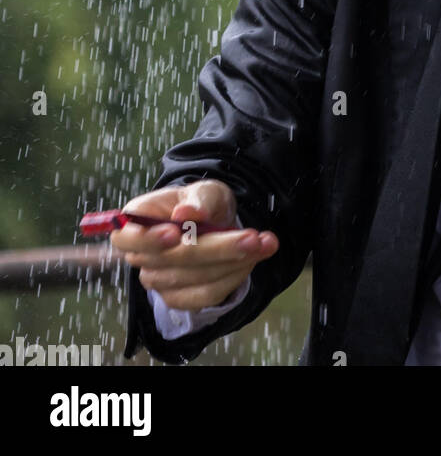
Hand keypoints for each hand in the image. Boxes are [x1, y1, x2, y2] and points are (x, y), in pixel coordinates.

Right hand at [109, 179, 278, 310]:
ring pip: (196, 278)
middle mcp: (141, 255)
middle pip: (175, 259)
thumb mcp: (205, 190)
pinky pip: (207, 294)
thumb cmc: (201, 203)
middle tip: (254, 237)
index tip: (175, 234)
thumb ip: (198, 200)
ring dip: (235, 262)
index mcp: (136, 221)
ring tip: (264, 243)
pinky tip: (253, 259)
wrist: (212, 223)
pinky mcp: (179, 298)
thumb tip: (184, 216)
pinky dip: (234, 277)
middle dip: (219, 248)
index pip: (127, 237)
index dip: (149, 238)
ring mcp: (157, 280)